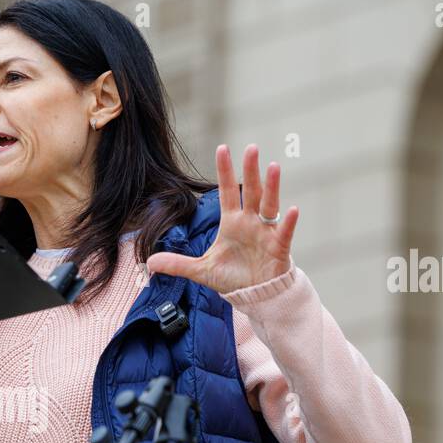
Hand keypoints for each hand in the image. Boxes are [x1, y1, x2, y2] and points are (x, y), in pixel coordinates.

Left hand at [146, 144, 297, 292]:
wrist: (254, 294)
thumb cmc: (233, 277)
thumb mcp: (201, 270)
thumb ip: (177, 264)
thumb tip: (149, 263)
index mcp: (232, 222)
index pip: (227, 192)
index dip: (225, 171)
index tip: (222, 148)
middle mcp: (250, 222)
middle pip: (250, 191)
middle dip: (250, 170)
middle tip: (251, 148)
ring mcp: (266, 232)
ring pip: (270, 205)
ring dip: (272, 187)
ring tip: (273, 167)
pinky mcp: (278, 247)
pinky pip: (284, 232)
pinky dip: (288, 222)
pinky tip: (292, 210)